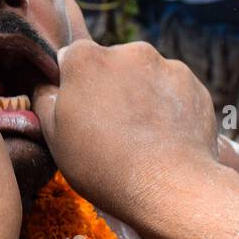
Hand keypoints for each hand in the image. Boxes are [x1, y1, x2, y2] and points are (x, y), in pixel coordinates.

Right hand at [32, 39, 222, 220]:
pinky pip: (173, 91)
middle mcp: (128, 51)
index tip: (79, 113)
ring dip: (140, 96)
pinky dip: (168, 107)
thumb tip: (47, 87)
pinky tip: (164, 137)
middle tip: (110, 128)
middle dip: (110, 88)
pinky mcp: (194, 84)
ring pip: (145, 76)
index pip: (71, 59)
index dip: (73, 86)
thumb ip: (45, 101)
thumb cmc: (103, 165)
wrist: (169, 187)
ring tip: (141, 137)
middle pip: (111, 64)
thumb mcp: (55, 139)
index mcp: (86, 58)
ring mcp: (166, 65)